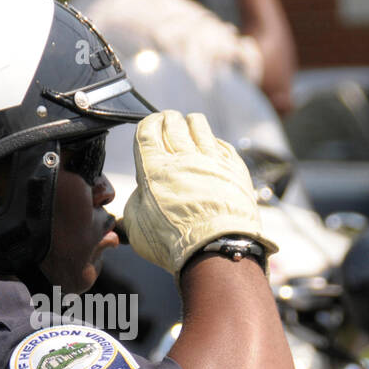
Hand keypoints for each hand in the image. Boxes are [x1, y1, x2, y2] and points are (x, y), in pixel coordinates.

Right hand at [120, 110, 276, 276]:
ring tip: (189, 127)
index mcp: (154, 168)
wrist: (216, 249)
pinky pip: (221, 143)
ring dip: (190, 123)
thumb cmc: (174, 242)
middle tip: (167, 123)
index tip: (149, 125)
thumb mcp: (136, 226)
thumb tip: (139, 200)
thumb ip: (134, 205)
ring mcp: (211, 159)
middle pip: (173, 122)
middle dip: (168, 119)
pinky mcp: (234, 168)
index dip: (148, 123)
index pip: (148, 129)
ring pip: (199, 125)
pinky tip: (211, 148)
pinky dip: (213, 142)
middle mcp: (183, 157)